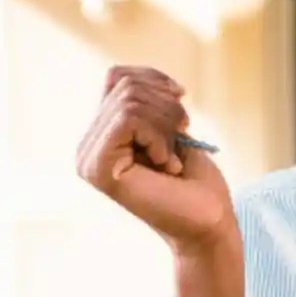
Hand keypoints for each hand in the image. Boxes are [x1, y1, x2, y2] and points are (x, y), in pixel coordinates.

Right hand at [76, 65, 237, 254]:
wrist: (209, 222)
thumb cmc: (195, 180)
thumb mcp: (168, 125)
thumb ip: (142, 100)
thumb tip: (122, 74)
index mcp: (101, 134)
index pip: (117, 76)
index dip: (155, 80)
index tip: (181, 100)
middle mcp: (86, 146)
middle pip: (125, 85)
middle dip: (167, 104)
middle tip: (182, 135)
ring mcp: (88, 159)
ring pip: (129, 100)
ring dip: (167, 123)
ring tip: (174, 155)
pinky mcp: (98, 169)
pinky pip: (129, 119)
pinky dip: (160, 136)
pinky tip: (167, 164)